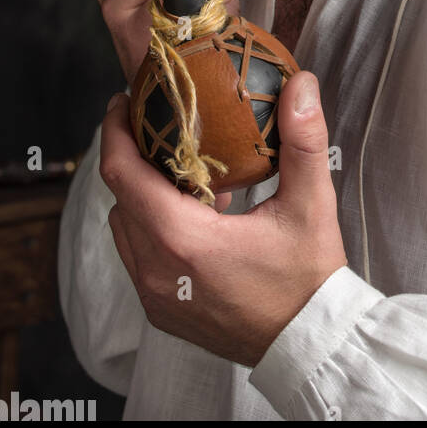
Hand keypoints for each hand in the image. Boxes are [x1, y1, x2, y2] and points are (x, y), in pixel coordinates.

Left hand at [100, 70, 347, 367]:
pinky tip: (193, 216)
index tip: (123, 102)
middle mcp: (157, 270)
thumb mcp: (310, 203)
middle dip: (133, 158)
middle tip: (159, 127)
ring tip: (183, 173)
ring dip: (142, 196)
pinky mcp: (161, 311)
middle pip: (120, 198)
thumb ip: (303, 139)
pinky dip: (151, 228)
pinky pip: (137, 257)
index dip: (115, 133)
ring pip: (124, 228)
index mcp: (184, 239)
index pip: (123, 175)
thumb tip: (302, 86)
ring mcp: (155, 296)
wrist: (308, 341)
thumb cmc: (308, 276)